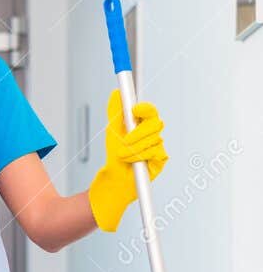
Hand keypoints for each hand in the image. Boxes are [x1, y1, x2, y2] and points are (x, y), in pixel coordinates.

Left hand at [88, 90, 167, 232]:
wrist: (115, 179)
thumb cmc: (114, 155)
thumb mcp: (112, 131)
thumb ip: (114, 112)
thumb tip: (116, 93)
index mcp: (143, 125)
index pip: (150, 111)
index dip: (145, 108)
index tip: (134, 110)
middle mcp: (153, 134)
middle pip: (156, 124)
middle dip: (137, 133)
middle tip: (123, 140)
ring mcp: (158, 147)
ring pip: (153, 140)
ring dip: (133, 148)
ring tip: (122, 155)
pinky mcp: (161, 161)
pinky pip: (155, 153)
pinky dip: (140, 157)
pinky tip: (132, 162)